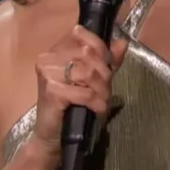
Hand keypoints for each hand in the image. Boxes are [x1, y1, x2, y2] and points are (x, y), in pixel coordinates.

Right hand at [32, 26, 128, 148]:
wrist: (52, 135)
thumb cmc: (71, 106)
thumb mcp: (92, 79)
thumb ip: (106, 60)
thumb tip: (122, 42)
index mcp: (55, 51)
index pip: (81, 34)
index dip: (100, 48)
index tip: (107, 65)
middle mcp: (47, 58)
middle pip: (88, 54)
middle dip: (104, 73)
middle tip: (106, 89)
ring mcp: (47, 75)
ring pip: (88, 73)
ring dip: (102, 90)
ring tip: (103, 101)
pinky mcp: (52, 92)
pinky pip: (85, 93)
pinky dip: (97, 102)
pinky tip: (98, 109)